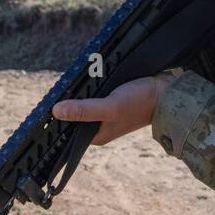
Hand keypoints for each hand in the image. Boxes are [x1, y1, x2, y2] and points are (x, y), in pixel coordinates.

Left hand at [51, 74, 175, 145]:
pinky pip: (96, 94)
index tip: (46, 104)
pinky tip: (86, 78)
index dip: (58, 118)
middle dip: (69, 102)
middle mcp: (101, 126)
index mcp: (97, 135)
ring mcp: (108, 113)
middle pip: (76, 114)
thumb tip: (56, 111)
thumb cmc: (141, 102)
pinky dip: (91, 87)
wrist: (168, 93)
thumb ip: (84, 110)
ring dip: (79, 93)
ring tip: (71, 82)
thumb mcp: (110, 106)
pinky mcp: (114, 100)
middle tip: (58, 88)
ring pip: (86, 102)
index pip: (69, 129)